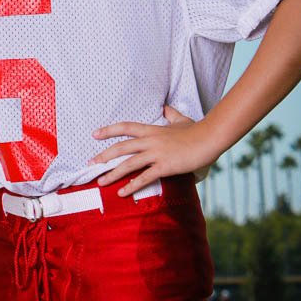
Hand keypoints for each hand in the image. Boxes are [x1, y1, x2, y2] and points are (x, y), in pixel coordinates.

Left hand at [89, 105, 216, 196]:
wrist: (209, 138)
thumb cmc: (197, 130)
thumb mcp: (181, 119)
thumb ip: (171, 114)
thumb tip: (165, 107)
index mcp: (152, 129)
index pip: (125, 127)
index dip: (109, 130)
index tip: (94, 134)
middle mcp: (150, 140)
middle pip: (121, 147)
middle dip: (104, 156)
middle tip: (90, 163)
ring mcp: (157, 153)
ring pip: (128, 163)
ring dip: (112, 173)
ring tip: (100, 182)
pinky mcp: (165, 166)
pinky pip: (144, 177)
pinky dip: (131, 186)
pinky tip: (121, 193)